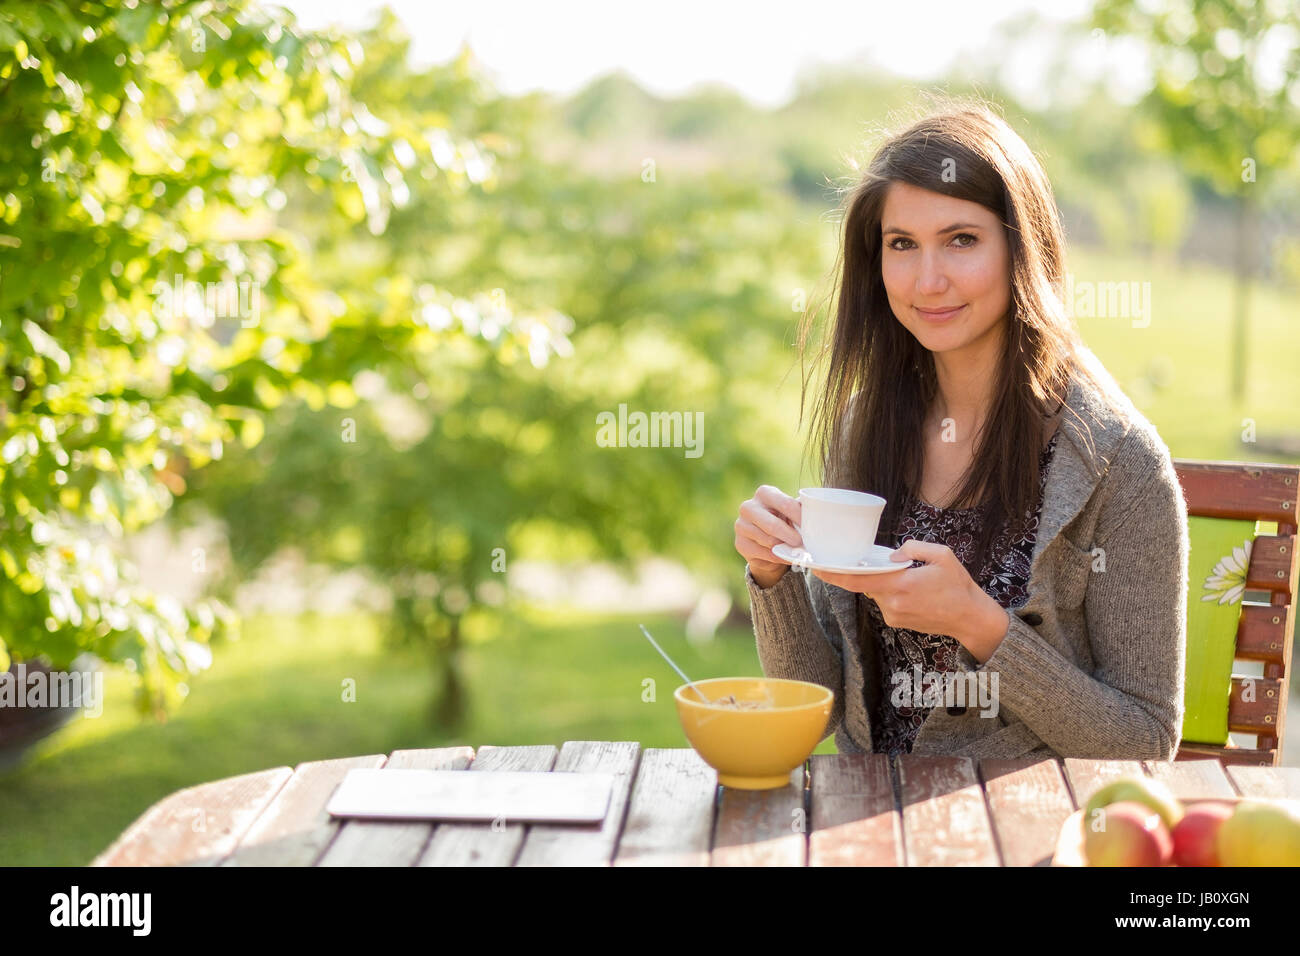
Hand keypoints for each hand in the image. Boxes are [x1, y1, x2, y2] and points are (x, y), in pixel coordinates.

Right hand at [735, 485, 802, 586]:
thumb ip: (802, 510)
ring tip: (794, 550)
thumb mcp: (792, 512)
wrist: (767, 541)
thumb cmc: (785, 521)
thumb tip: (819, 515)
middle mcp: (748, 506)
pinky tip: (784, 556)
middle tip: (801, 543)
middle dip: (790, 536)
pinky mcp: (740, 544)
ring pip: (768, 541)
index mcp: (764, 493)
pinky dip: (777, 557)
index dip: (800, 517)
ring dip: (784, 548)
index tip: (812, 527)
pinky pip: (763, 553)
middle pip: (772, 525)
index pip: (785, 504)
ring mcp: (741, 525)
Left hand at [809, 539, 1009, 662]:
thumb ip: (913, 548)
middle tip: (879, 562)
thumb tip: (894, 555)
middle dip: (869, 571)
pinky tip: (914, 592)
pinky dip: (892, 593)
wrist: (971, 618)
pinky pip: (885, 602)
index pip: (857, 579)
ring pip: (876, 592)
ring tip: (912, 580)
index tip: (817, 567)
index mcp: (901, 585)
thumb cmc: (958, 585)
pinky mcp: (897, 622)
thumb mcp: (942, 555)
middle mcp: (892, 603)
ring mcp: (893, 615)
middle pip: (866, 583)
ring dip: (884, 583)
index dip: (834, 573)